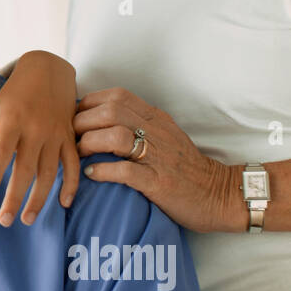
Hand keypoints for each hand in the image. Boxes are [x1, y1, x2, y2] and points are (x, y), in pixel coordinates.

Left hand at [0, 50, 80, 225]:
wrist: (48, 70)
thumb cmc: (16, 92)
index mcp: (13, 120)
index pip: (1, 152)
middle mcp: (36, 128)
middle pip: (26, 168)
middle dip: (15, 196)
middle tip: (5, 220)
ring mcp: (56, 134)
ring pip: (49, 172)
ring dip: (40, 198)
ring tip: (28, 219)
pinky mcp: (70, 137)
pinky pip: (73, 164)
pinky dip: (71, 184)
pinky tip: (64, 203)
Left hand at [73, 87, 241, 232]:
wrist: (218, 195)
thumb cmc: (184, 168)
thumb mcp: (164, 136)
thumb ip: (137, 123)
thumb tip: (98, 119)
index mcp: (156, 118)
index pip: (116, 96)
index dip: (89, 103)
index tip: (76, 118)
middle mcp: (157, 132)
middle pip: (110, 111)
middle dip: (83, 122)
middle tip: (72, 138)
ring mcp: (159, 157)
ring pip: (116, 136)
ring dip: (90, 143)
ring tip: (79, 155)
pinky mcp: (160, 183)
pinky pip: (126, 171)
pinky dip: (104, 170)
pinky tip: (92, 174)